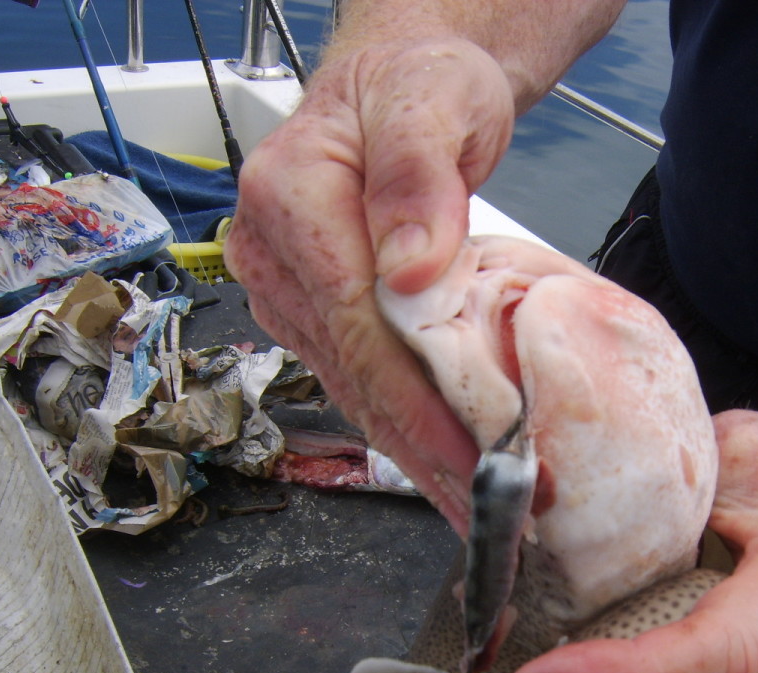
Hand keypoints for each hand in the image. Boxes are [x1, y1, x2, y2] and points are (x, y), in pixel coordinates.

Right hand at [224, 38, 515, 531]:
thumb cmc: (421, 83)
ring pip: (351, 386)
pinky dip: (401, 425)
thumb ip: (421, 175)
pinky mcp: (312, 309)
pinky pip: (356, 377)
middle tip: (484, 508)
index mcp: (290, 197)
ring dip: (411, 451)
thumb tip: (408, 269)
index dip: (417, 401)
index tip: (474, 455)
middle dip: (421, 447)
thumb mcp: (436, 101)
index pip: (357, 324)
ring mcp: (288, 287)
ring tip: (468, 507)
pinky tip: (438, 463)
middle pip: (352, 370)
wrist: (402, 78)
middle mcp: (273, 251)